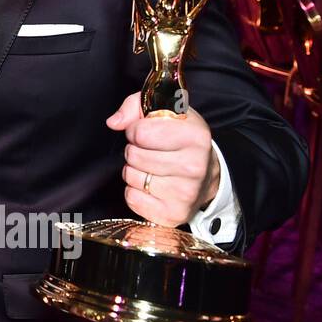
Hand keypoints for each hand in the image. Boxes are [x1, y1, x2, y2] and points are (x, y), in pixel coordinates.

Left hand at [106, 92, 220, 226]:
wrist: (207, 173)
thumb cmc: (181, 138)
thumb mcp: (164, 111)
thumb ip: (134, 106)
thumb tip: (114, 122)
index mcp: (196, 137)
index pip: (140, 132)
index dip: (135, 130)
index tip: (144, 132)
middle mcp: (195, 166)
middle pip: (133, 155)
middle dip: (134, 150)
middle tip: (148, 151)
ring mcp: (186, 193)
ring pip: (131, 177)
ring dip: (133, 170)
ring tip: (151, 167)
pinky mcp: (175, 214)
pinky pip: (132, 198)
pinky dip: (134, 190)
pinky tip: (150, 184)